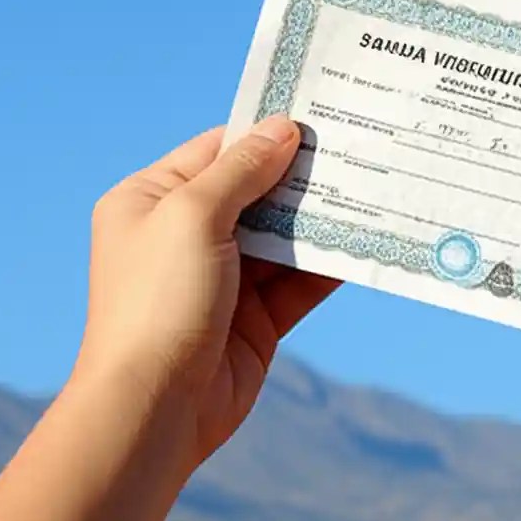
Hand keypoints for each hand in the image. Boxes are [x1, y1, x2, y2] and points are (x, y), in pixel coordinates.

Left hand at [0, 116, 338, 520]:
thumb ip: (242, 170)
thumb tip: (283, 128)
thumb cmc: (158, 300)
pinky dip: (325, 263)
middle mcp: (182, 236)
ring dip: (319, 218)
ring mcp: (220, 280)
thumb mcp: (194, 216)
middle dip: (299, 175)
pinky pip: (296, 281)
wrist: (154, 407)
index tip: (316, 113)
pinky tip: (362, 241)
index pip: (214, 151)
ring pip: (280, 237)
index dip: (263, 133)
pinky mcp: (253, 320)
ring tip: (371, 187)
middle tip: (356, 147)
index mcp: (149, 201)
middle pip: (253, 192)